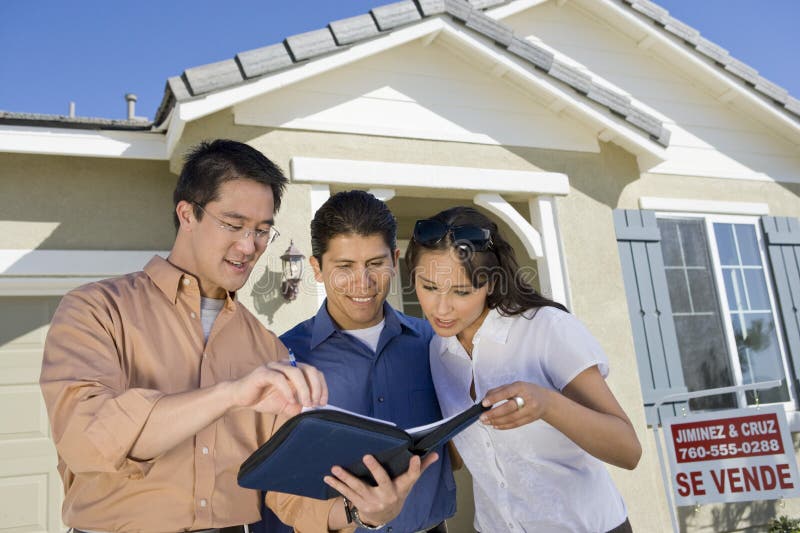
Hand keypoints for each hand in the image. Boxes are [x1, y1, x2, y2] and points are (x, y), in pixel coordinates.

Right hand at [230, 362, 327, 415]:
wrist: (240, 398)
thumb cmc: (265, 399)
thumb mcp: (288, 405)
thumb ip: (301, 405)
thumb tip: (316, 411)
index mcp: (295, 370)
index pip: (315, 373)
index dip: (322, 387)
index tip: (323, 403)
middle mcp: (287, 365)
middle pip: (309, 369)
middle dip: (316, 387)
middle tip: (315, 403)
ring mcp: (274, 367)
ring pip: (296, 372)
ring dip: (304, 389)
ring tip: (306, 403)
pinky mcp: (263, 373)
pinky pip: (278, 377)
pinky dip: (287, 389)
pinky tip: (290, 400)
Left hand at [323, 452, 438, 525]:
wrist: (385, 516)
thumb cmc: (398, 492)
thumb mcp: (409, 482)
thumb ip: (419, 468)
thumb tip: (435, 454)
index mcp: (402, 487)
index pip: (411, 477)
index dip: (415, 467)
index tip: (416, 457)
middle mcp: (388, 495)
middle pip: (382, 481)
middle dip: (375, 470)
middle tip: (367, 456)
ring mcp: (373, 501)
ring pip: (359, 488)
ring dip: (346, 478)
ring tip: (335, 468)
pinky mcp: (361, 504)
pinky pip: (347, 494)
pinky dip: (337, 486)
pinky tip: (327, 477)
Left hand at [480, 381, 551, 429]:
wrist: (546, 400)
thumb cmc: (527, 391)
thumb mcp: (515, 385)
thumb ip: (499, 390)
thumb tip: (486, 398)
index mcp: (521, 387)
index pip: (507, 392)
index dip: (495, 398)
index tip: (484, 403)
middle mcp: (527, 398)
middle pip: (509, 408)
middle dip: (494, 414)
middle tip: (482, 417)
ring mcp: (530, 410)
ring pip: (511, 418)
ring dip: (497, 421)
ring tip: (486, 422)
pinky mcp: (530, 419)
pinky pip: (515, 424)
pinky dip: (504, 426)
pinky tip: (495, 425)